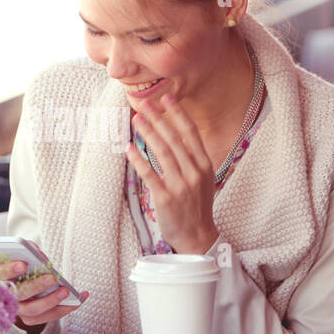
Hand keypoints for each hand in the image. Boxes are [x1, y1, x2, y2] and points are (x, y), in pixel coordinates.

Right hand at [0, 259, 88, 329]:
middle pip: (18, 294)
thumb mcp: (24, 252)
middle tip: (52, 278)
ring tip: (66, 291)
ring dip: (51, 301)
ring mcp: (18, 309)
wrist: (23, 281)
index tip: (23, 264)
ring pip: (33, 310)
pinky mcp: (31, 318)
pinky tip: (81, 297)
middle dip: (36, 286)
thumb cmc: (23, 262)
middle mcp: (5, 296)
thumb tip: (40, 257)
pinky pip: (49, 316)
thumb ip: (29, 250)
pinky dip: (66, 308)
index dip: (10, 270)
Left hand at [124, 94, 219, 254]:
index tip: (166, 97)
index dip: (177, 113)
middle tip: (144, 103)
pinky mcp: (166, 198)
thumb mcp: (203, 178)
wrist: (198, 236)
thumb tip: (176, 133)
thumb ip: (193, 157)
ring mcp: (180, 185)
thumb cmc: (197, 204)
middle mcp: (194, 172)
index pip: (190, 133)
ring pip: (162, 152)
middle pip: (174, 138)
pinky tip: (129, 148)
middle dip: (158, 118)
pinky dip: (138, 159)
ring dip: (148, 133)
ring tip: (136, 119)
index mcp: (204, 164)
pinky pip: (149, 174)